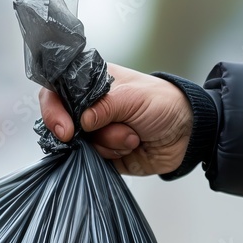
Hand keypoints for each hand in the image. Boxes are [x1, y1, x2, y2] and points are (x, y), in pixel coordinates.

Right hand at [39, 63, 192, 175]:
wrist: (188, 134)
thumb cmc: (164, 104)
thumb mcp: (134, 96)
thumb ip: (105, 105)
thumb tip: (82, 120)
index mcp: (93, 84)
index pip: (57, 92)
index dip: (54, 110)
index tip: (65, 129)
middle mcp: (90, 107)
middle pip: (64, 123)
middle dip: (83, 132)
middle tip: (97, 133)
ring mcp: (96, 132)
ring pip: (82, 145)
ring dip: (109, 143)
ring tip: (132, 136)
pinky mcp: (105, 153)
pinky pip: (94, 159)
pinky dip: (113, 155)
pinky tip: (131, 147)